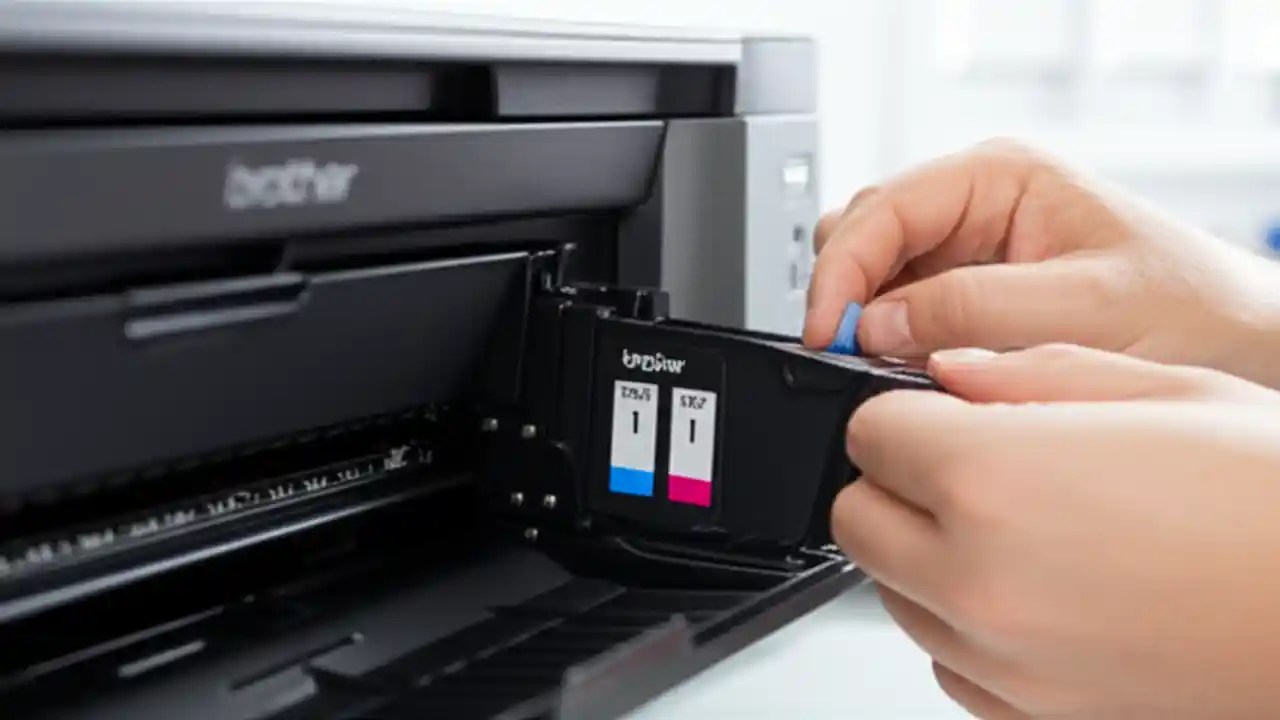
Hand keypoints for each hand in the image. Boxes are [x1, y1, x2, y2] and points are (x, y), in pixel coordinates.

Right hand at [805, 140, 1279, 388]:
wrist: (1243, 350)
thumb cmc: (1191, 310)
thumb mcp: (1081, 309)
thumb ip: (970, 309)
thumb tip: (876, 324)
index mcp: (1000, 176)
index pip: (883, 209)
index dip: (841, 271)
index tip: (828, 331)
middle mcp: (975, 206)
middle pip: (864, 235)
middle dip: (847, 294)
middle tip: (849, 357)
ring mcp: (967, 252)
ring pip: (873, 275)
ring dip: (866, 321)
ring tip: (885, 368)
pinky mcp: (969, 297)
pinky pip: (901, 313)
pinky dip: (890, 344)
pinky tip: (910, 372)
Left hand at [831, 344, 1279, 718]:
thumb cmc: (1276, 502)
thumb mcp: (1162, 388)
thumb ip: (1028, 373)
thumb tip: (952, 371)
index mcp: (992, 481)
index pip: (871, 432)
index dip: (904, 411)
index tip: (939, 410)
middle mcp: (977, 580)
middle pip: (857, 516)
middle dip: (897, 479)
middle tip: (965, 460)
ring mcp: (999, 660)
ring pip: (891, 590)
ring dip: (924, 549)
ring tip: (1017, 524)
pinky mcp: (1028, 712)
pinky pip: (944, 658)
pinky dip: (964, 619)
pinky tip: (1035, 586)